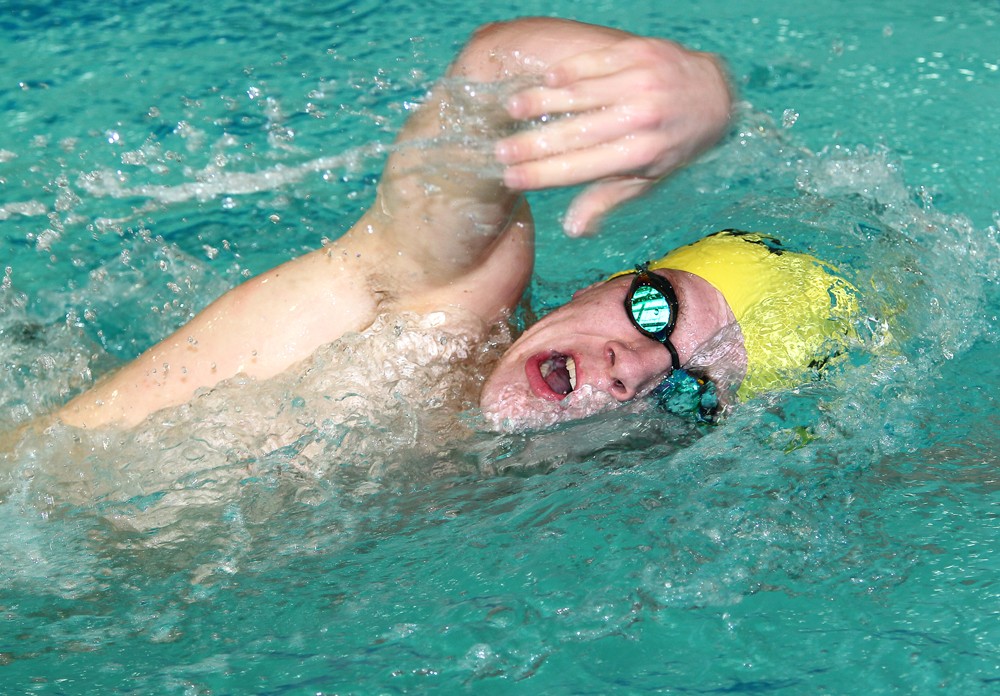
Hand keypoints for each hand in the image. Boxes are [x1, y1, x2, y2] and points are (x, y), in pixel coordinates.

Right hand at [495, 36, 731, 236]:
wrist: (714, 95)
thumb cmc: (673, 146)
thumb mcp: (646, 179)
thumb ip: (606, 200)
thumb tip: (572, 230)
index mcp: (642, 155)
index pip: (581, 168)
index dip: (543, 174)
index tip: (510, 178)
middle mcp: (643, 118)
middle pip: (575, 133)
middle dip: (532, 144)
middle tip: (498, 152)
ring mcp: (643, 82)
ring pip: (581, 94)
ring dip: (541, 101)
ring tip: (510, 109)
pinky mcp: (642, 52)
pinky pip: (596, 61)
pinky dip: (568, 70)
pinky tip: (544, 79)